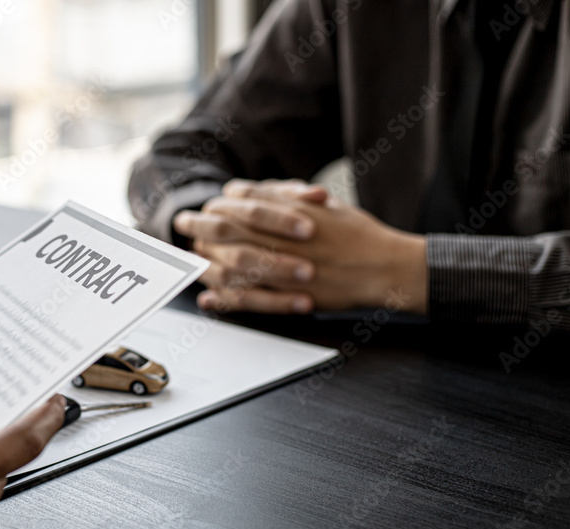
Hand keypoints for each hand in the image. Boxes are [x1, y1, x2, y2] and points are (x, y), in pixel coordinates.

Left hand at [174, 179, 427, 314]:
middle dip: (200, 226)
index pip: (243, 203)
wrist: (387, 267)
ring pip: (232, 263)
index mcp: (292, 211)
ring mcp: (284, 267)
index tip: (207, 206)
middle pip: (229, 229)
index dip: (220, 204)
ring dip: (206, 260)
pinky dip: (225, 298)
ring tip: (188, 259)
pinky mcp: (288, 295)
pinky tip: (209, 297)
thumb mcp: (325, 205)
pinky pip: (248, 298)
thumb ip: (290, 196)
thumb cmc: (360, 235)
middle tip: (182, 225)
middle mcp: (284, 237)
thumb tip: (260, 190)